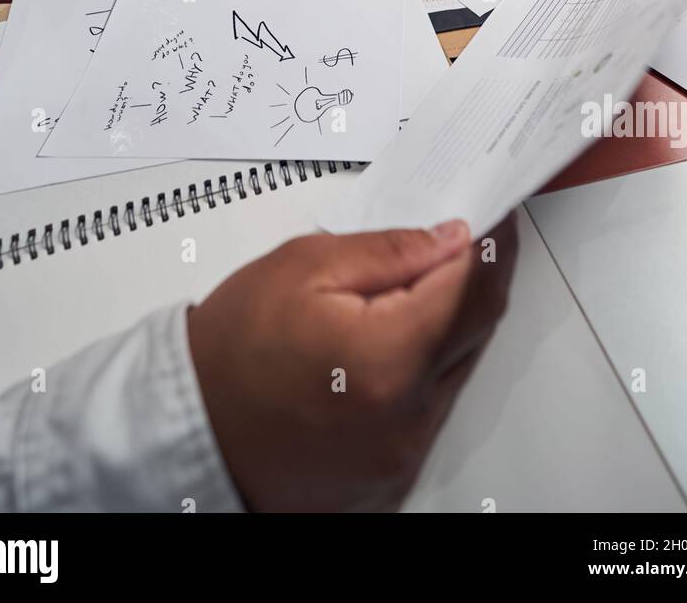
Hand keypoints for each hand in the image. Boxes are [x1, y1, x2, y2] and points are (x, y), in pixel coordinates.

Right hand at [188, 215, 517, 511]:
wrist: (190, 429)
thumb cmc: (230, 351)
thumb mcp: (304, 266)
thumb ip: (389, 250)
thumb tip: (450, 239)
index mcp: (387, 360)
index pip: (472, 288)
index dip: (492, 243)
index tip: (496, 214)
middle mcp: (406, 418)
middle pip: (477, 330)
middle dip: (478, 277)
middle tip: (468, 238)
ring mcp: (403, 452)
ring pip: (458, 369)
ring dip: (452, 322)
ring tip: (415, 286)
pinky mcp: (394, 473)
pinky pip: (432, 407)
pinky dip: (426, 367)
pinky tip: (395, 338)